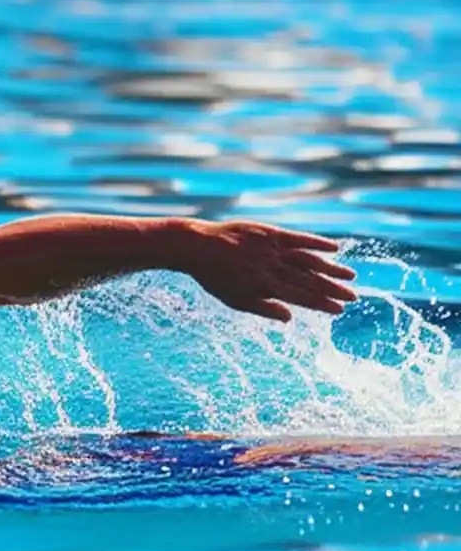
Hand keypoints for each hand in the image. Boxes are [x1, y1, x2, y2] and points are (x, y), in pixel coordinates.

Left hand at [184, 221, 356, 321]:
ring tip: (350, 276)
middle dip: (333, 289)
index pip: (300, 297)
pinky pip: (298, 238)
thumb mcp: (234, 299)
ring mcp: (271, 248)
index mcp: (264, 286)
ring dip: (331, 268)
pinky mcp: (269, 232)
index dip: (322, 304)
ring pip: (308, 259)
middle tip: (353, 296)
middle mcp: (271, 267)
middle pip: (309, 280)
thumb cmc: (214, 277)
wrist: (196, 247)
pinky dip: (317, 242)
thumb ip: (263, 308)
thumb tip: (289, 318)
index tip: (339, 310)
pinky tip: (334, 248)